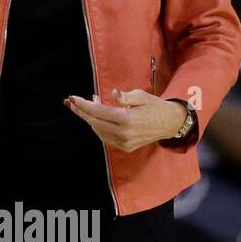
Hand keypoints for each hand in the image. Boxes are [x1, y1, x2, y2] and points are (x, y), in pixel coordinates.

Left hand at [64, 88, 188, 151]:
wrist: (169, 124)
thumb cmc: (154, 106)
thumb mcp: (141, 96)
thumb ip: (124, 97)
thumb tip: (113, 94)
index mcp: (126, 119)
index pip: (97, 111)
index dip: (83, 104)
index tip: (73, 98)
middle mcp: (123, 133)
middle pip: (93, 122)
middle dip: (82, 111)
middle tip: (72, 102)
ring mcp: (124, 143)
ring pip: (98, 131)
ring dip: (91, 118)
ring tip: (90, 105)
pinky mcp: (125, 147)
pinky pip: (106, 137)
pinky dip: (99, 128)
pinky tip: (97, 118)